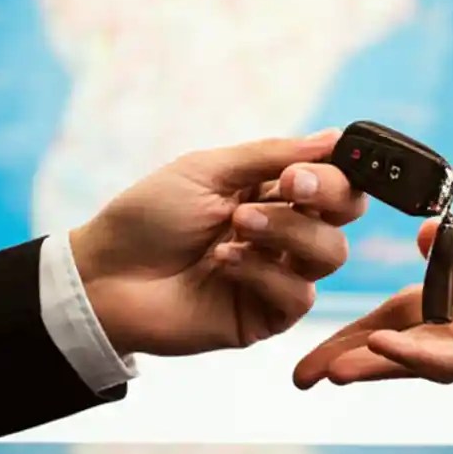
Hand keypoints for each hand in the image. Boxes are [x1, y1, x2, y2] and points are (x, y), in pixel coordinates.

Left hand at [69, 130, 367, 355]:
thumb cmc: (149, 218)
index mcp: (275, 192)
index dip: (334, 171)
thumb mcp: (208, 170)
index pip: (335, 179)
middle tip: (289, 186)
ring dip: (288, 232)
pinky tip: (222, 262)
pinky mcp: (266, 316)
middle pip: (348, 214)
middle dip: (327, 194)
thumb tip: (333, 137)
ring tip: (238, 224)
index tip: (303, 166)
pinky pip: (297, 295)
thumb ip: (272, 155)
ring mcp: (279, 275)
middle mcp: (286, 233)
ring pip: (331, 254)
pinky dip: (262, 272)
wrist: (104, 276)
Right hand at [292, 217, 452, 388]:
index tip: (319, 345)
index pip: (405, 314)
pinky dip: (429, 355)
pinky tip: (393, 349)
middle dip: (353, 361)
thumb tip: (424, 234)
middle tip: (300, 378)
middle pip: (404, 345)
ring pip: (428, 361)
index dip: (361, 328)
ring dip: (380, 365)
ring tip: (332, 371)